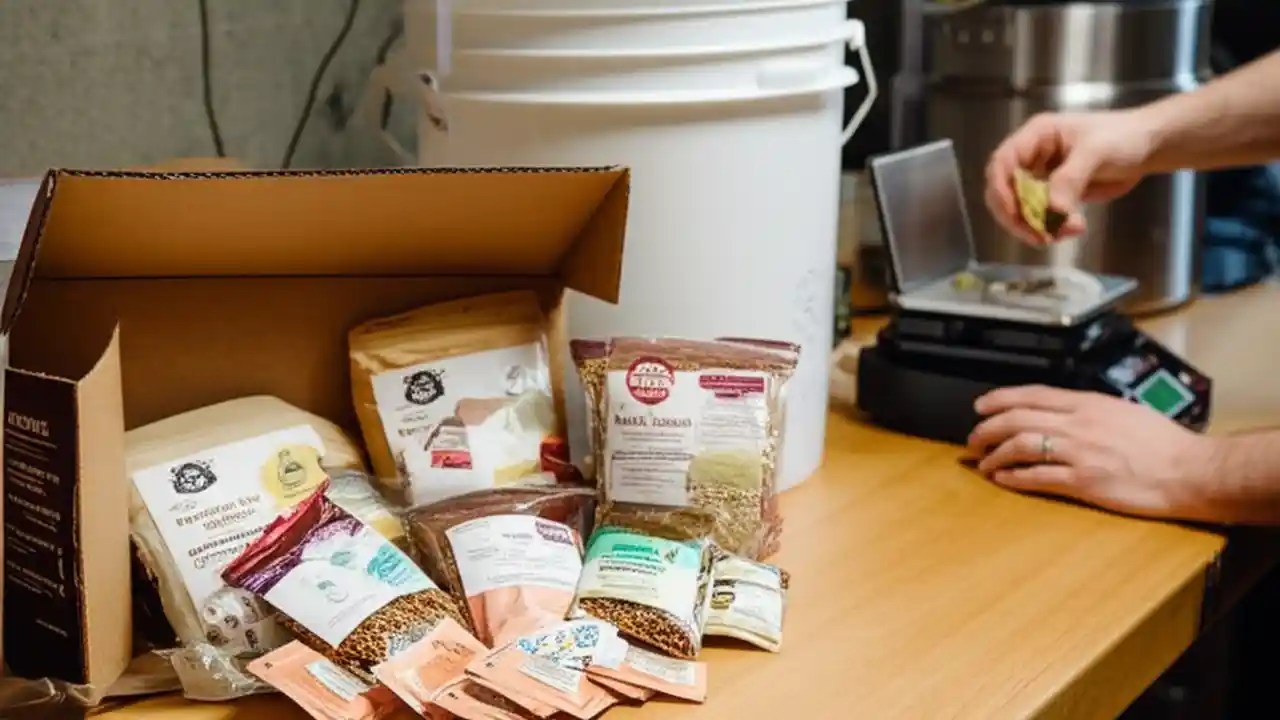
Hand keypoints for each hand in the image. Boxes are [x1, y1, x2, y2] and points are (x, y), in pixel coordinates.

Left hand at [967, 385, 1219, 521]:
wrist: (1190, 471)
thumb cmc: (1165, 445)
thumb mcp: (1126, 412)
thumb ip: (1093, 411)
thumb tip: (1068, 412)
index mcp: (1090, 404)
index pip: (1034, 395)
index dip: (1001, 399)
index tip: (981, 405)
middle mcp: (1079, 424)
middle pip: (1018, 419)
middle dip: (988, 428)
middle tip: (973, 439)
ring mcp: (1079, 452)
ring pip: (1021, 445)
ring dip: (995, 454)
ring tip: (984, 463)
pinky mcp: (1083, 481)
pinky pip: (1038, 476)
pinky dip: (1014, 477)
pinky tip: (1002, 479)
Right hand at [985, 110, 1156, 244]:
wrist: (1148, 147)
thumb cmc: (1123, 136)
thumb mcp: (1095, 153)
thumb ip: (1070, 180)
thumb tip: (1052, 212)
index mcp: (1036, 137)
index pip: (1002, 162)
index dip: (1001, 188)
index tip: (1014, 212)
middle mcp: (1032, 157)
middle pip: (1005, 191)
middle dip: (1017, 216)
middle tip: (1037, 236)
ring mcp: (1042, 178)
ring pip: (1021, 208)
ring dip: (1036, 226)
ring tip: (1061, 234)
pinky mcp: (1055, 195)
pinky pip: (1042, 217)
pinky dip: (1052, 228)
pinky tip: (1073, 229)